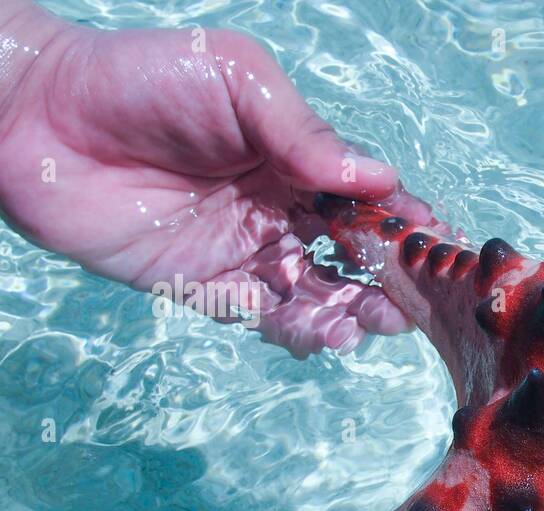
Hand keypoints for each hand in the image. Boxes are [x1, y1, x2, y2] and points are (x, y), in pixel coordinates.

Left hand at [0, 2, 425, 356]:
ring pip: (317, 294)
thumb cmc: (139, 78)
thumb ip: (304, 132)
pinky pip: (265, 318)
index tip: (435, 246)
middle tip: (406, 302)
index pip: (367, 197)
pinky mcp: (205, 286)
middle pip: (353, 255)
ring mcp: (244, 250)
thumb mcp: (237, 81)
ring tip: (362, 321)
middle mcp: (279, 208)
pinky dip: (299, 330)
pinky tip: (323, 331)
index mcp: (296, 157)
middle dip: (386, 281)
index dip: (403, 222)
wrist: (36, 118)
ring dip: (349, 312)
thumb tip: (378, 178)